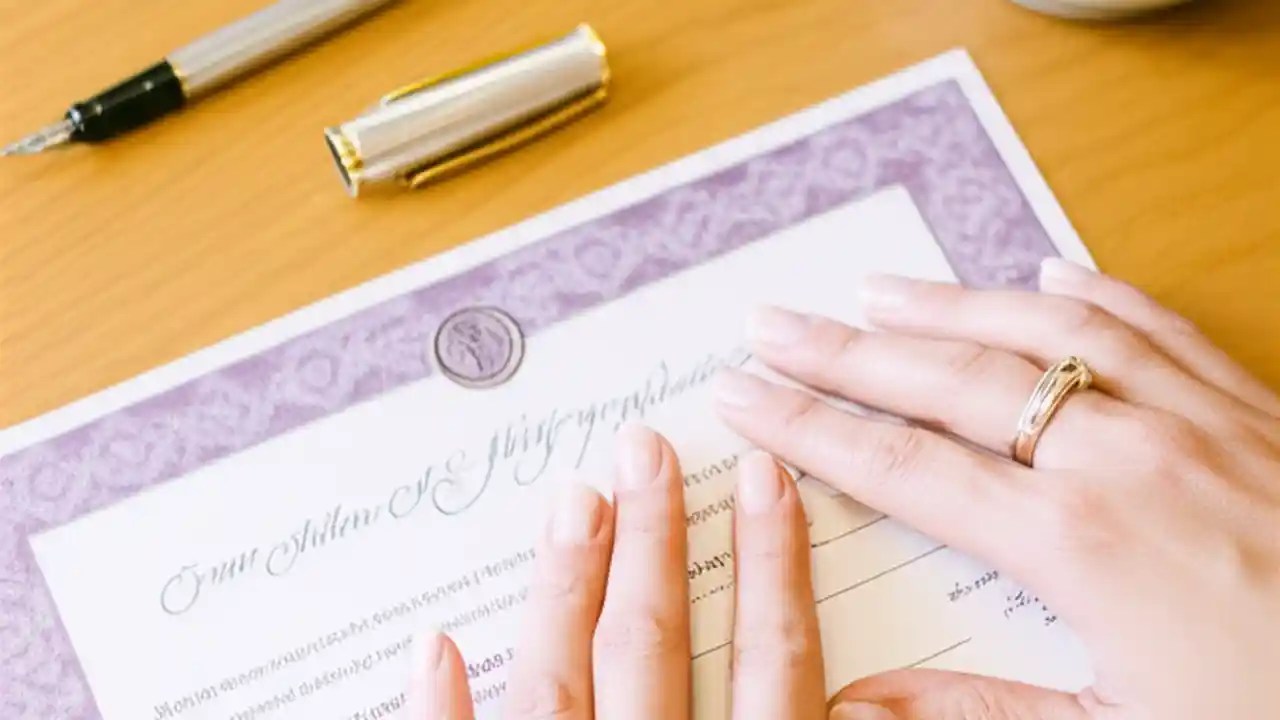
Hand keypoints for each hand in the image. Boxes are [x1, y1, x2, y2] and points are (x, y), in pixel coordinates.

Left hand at [410, 424, 827, 718]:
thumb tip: (868, 701)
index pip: (771, 667)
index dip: (773, 568)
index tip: (765, 481)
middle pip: (650, 649)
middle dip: (651, 543)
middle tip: (646, 455)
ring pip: (559, 690)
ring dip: (565, 589)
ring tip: (574, 504)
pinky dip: (443, 708)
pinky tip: (434, 646)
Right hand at [714, 258, 1279, 719]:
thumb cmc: (1269, 710)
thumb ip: (972, 716)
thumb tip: (850, 707)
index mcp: (1076, 541)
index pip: (901, 465)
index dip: (810, 425)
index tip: (747, 394)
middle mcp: (1122, 456)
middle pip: (949, 381)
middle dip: (845, 349)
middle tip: (773, 320)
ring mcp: (1192, 420)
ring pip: (1041, 333)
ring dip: (948, 305)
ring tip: (873, 288)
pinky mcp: (1254, 411)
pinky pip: (1157, 327)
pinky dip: (1094, 293)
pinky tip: (1049, 274)